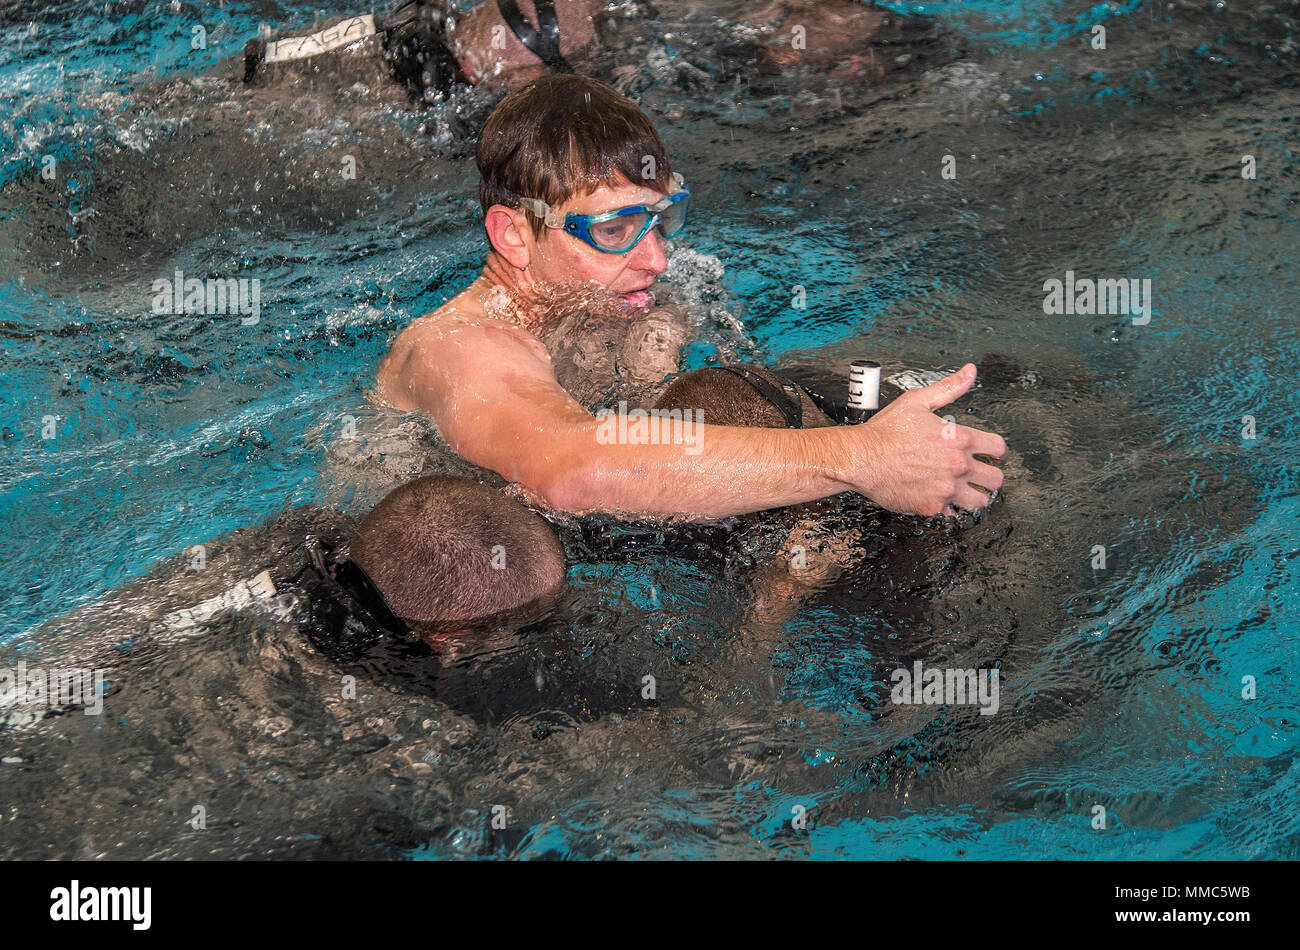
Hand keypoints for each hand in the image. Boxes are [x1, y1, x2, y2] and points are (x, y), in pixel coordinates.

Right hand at [845, 363, 1006, 515]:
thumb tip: (970, 372)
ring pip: (981, 501)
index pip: (998, 448)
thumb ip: (948, 388)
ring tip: (966, 491)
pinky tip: (940, 498)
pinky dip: (948, 508)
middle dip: (990, 476)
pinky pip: (952, 514)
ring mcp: (946, 489)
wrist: (860, 458)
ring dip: (975, 495)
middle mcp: (958, 466)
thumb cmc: (885, 431)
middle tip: (980, 475)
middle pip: (996, 479)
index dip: (997, 451)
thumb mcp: (917, 401)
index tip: (992, 455)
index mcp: (959, 439)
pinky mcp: (932, 506)